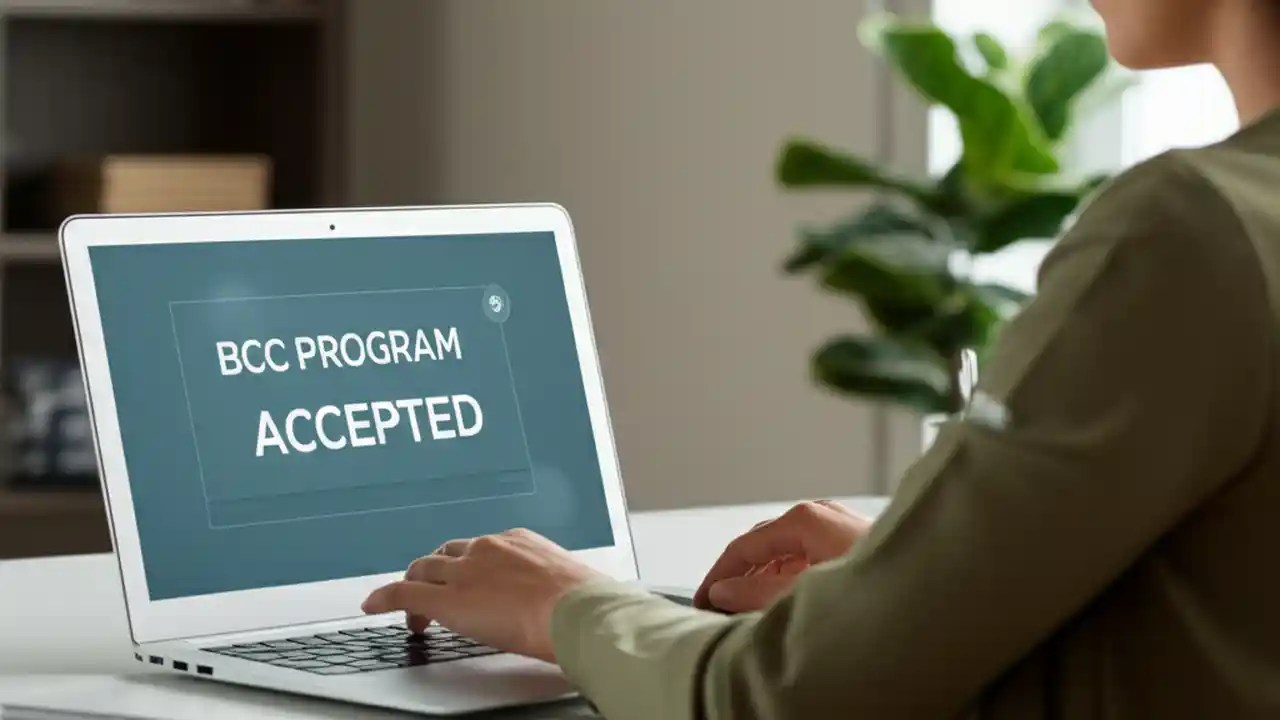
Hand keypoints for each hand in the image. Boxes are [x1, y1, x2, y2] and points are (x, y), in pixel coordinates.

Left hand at [362, 529, 604, 662]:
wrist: (576, 611)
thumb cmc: (584, 604)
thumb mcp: (569, 584)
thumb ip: (550, 587)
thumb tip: (556, 606)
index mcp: (518, 542)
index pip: (480, 549)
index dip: (466, 566)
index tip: (467, 578)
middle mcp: (487, 548)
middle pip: (446, 554)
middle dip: (434, 572)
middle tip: (431, 594)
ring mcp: (465, 571)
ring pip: (423, 570)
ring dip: (414, 587)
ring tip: (411, 609)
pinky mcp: (447, 597)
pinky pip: (406, 592)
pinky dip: (386, 597)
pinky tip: (374, 605)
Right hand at [694, 500, 871, 612]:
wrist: (940, 587)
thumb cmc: (881, 582)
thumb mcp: (801, 590)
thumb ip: (755, 591)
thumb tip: (723, 592)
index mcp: (804, 518)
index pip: (742, 546)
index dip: (716, 576)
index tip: (701, 602)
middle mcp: (821, 516)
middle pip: (763, 547)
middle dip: (739, 578)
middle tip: (720, 609)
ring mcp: (839, 528)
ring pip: (786, 554)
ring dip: (765, 580)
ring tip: (752, 610)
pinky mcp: (854, 544)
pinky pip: (808, 559)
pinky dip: (790, 579)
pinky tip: (789, 602)